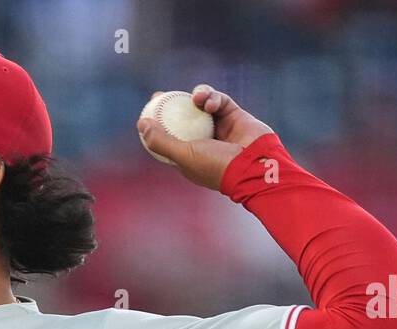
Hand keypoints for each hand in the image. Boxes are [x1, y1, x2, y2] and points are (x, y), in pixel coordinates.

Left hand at [136, 85, 273, 190]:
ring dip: (198, 97)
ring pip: (201, 106)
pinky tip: (209, 102)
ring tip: (196, 96)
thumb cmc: (217, 165)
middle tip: (161, 95)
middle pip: (183, 118)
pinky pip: (220, 101)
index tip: (148, 110)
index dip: (157, 123)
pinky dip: (213, 98)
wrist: (255, 165)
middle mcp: (203, 140)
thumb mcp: (184, 155)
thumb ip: (161, 141)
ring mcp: (219, 127)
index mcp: (189, 154)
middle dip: (172, 104)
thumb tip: (141, 123)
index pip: (169, 136)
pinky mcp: (234, 115)